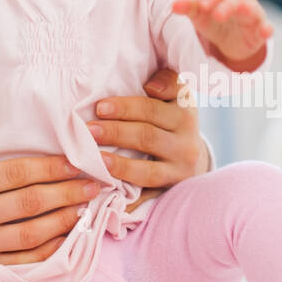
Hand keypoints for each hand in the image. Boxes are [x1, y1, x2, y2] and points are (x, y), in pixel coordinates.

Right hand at [0, 114, 104, 264]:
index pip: (18, 173)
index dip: (51, 167)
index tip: (76, 161)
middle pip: (32, 202)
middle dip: (68, 191)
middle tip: (97, 182)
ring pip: (33, 233)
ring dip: (65, 220)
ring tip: (88, 208)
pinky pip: (21, 261)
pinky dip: (48, 251)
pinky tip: (66, 239)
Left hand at [87, 67, 209, 212]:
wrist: (192, 155)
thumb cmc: (173, 117)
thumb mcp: (176, 95)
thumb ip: (166, 82)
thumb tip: (151, 86)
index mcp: (185, 113)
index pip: (153, 109)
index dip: (126, 108)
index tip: (100, 107)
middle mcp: (187, 142)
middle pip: (147, 137)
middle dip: (115, 133)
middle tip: (88, 130)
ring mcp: (181, 170)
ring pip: (148, 170)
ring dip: (120, 165)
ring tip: (96, 159)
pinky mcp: (172, 190)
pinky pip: (148, 196)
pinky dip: (129, 199)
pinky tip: (107, 194)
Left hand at [172, 0, 273, 71]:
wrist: (230, 42)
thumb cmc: (214, 21)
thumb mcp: (200, 15)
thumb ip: (188, 7)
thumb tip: (173, 5)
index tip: (201, 6)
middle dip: (226, 5)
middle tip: (215, 16)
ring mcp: (254, 14)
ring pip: (253, 10)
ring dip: (245, 12)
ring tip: (238, 21)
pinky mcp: (261, 31)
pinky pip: (267, 28)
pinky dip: (267, 29)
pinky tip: (266, 31)